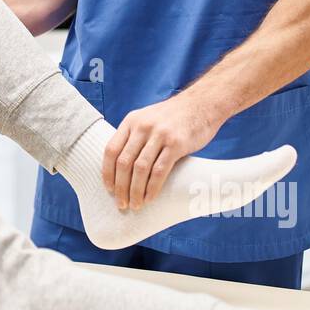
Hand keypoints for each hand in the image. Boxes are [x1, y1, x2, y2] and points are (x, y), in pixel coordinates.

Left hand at [102, 91, 222, 210]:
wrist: (202, 103)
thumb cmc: (174, 116)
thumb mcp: (148, 118)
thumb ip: (135, 136)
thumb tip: (123, 166)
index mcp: (131, 121)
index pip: (111, 150)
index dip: (107, 173)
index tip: (109, 189)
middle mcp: (142, 127)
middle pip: (124, 162)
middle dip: (120, 187)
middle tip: (121, 204)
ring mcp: (159, 135)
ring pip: (140, 169)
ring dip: (135, 191)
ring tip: (135, 205)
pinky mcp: (176, 144)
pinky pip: (159, 170)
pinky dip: (152, 188)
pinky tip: (150, 198)